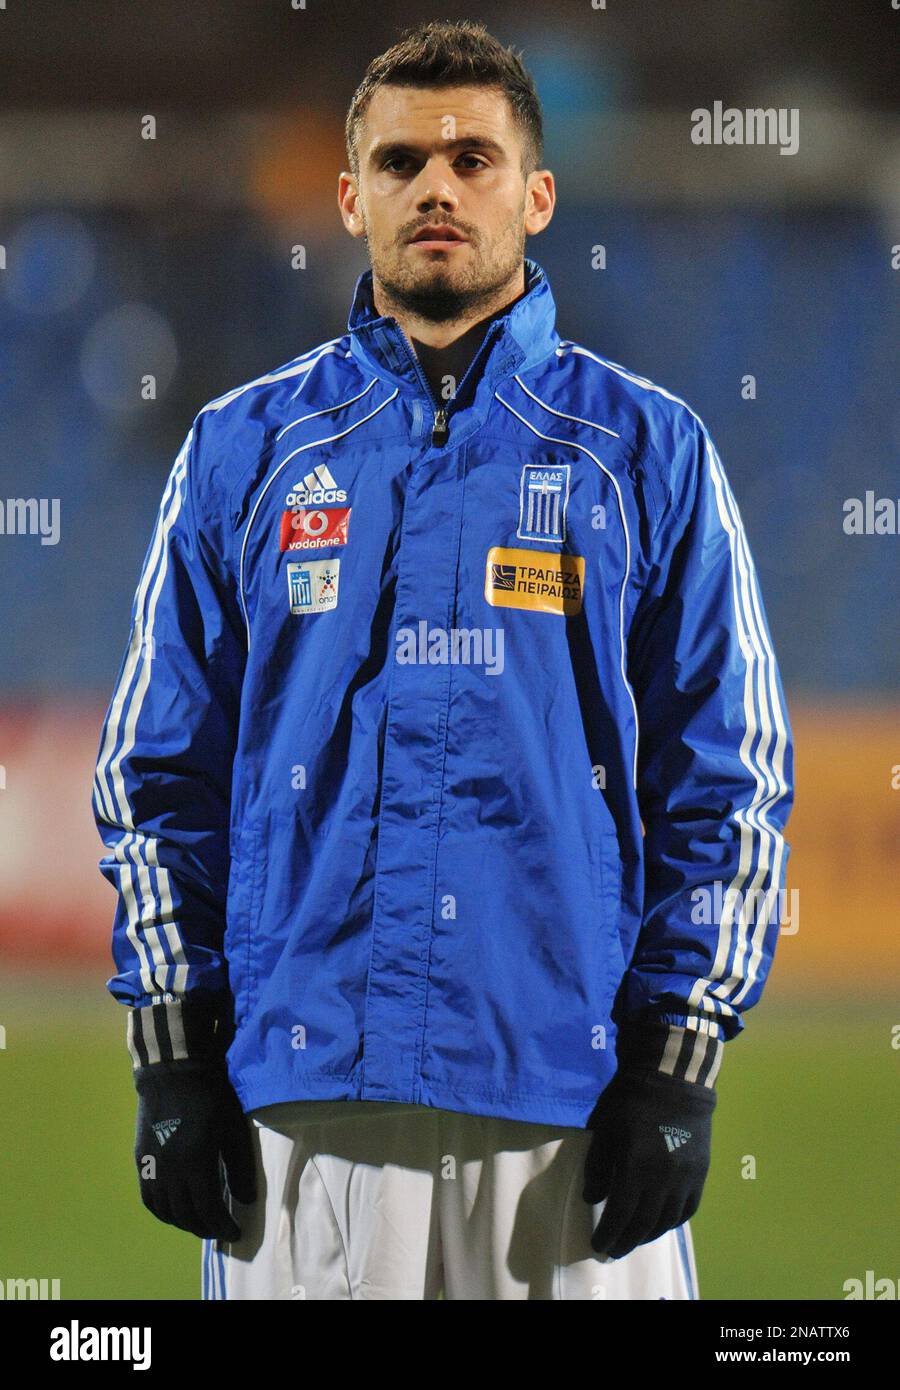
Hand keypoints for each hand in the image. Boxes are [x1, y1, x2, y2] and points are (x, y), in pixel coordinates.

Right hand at [133, 1060, 255, 1239]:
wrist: (173, 1073)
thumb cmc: (210, 1098)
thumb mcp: (233, 1130)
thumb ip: (240, 1168)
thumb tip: (245, 1201)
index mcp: (195, 1165)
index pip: (208, 1211)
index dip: (222, 1227)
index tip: (236, 1233)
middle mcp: (169, 1173)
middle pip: (186, 1215)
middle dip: (205, 1228)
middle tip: (221, 1230)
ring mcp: (151, 1167)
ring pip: (165, 1211)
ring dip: (183, 1223)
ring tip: (200, 1223)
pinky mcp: (141, 1160)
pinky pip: (148, 1198)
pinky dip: (162, 1212)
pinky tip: (175, 1212)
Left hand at [583, 1068, 714, 1258]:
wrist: (673, 1078)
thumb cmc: (630, 1100)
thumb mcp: (604, 1129)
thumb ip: (597, 1167)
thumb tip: (592, 1199)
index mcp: (636, 1167)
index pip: (620, 1213)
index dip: (608, 1233)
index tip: (597, 1244)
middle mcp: (664, 1179)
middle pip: (644, 1223)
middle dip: (626, 1241)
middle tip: (613, 1251)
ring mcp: (686, 1177)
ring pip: (667, 1219)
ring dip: (648, 1235)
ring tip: (634, 1240)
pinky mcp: (701, 1171)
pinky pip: (688, 1208)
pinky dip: (672, 1221)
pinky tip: (660, 1223)